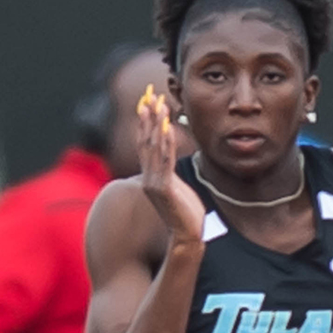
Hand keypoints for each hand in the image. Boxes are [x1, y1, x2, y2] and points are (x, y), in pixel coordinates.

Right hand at [136, 84, 204, 245]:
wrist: (188, 237)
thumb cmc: (185, 213)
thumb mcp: (176, 188)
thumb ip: (169, 172)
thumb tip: (170, 157)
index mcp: (150, 177)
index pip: (144, 143)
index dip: (145, 122)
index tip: (147, 102)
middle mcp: (147, 178)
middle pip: (145, 141)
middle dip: (148, 117)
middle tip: (150, 95)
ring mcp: (154, 184)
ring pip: (153, 148)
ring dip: (157, 124)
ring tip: (160, 105)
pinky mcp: (164, 189)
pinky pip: (165, 161)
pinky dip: (166, 143)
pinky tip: (168, 128)